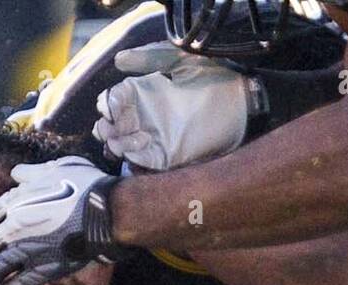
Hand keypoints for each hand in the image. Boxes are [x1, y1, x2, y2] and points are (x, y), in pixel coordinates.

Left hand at [0, 156, 121, 284]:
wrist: (105, 212)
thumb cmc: (85, 187)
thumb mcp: (56, 169)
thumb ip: (32, 173)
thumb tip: (16, 172)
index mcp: (17, 203)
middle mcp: (16, 228)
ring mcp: (29, 250)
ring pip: (1, 266)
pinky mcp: (45, 269)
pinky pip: (22, 283)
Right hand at [93, 42, 256, 170]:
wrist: (242, 98)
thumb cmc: (215, 74)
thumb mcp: (178, 60)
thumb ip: (148, 59)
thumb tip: (118, 61)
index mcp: (144, 95)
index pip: (113, 104)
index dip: (106, 106)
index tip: (109, 105)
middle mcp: (147, 118)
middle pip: (112, 129)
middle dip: (106, 129)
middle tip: (111, 126)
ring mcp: (157, 138)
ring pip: (123, 148)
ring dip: (118, 143)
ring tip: (124, 136)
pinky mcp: (170, 155)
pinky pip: (145, 161)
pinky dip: (135, 155)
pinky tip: (141, 141)